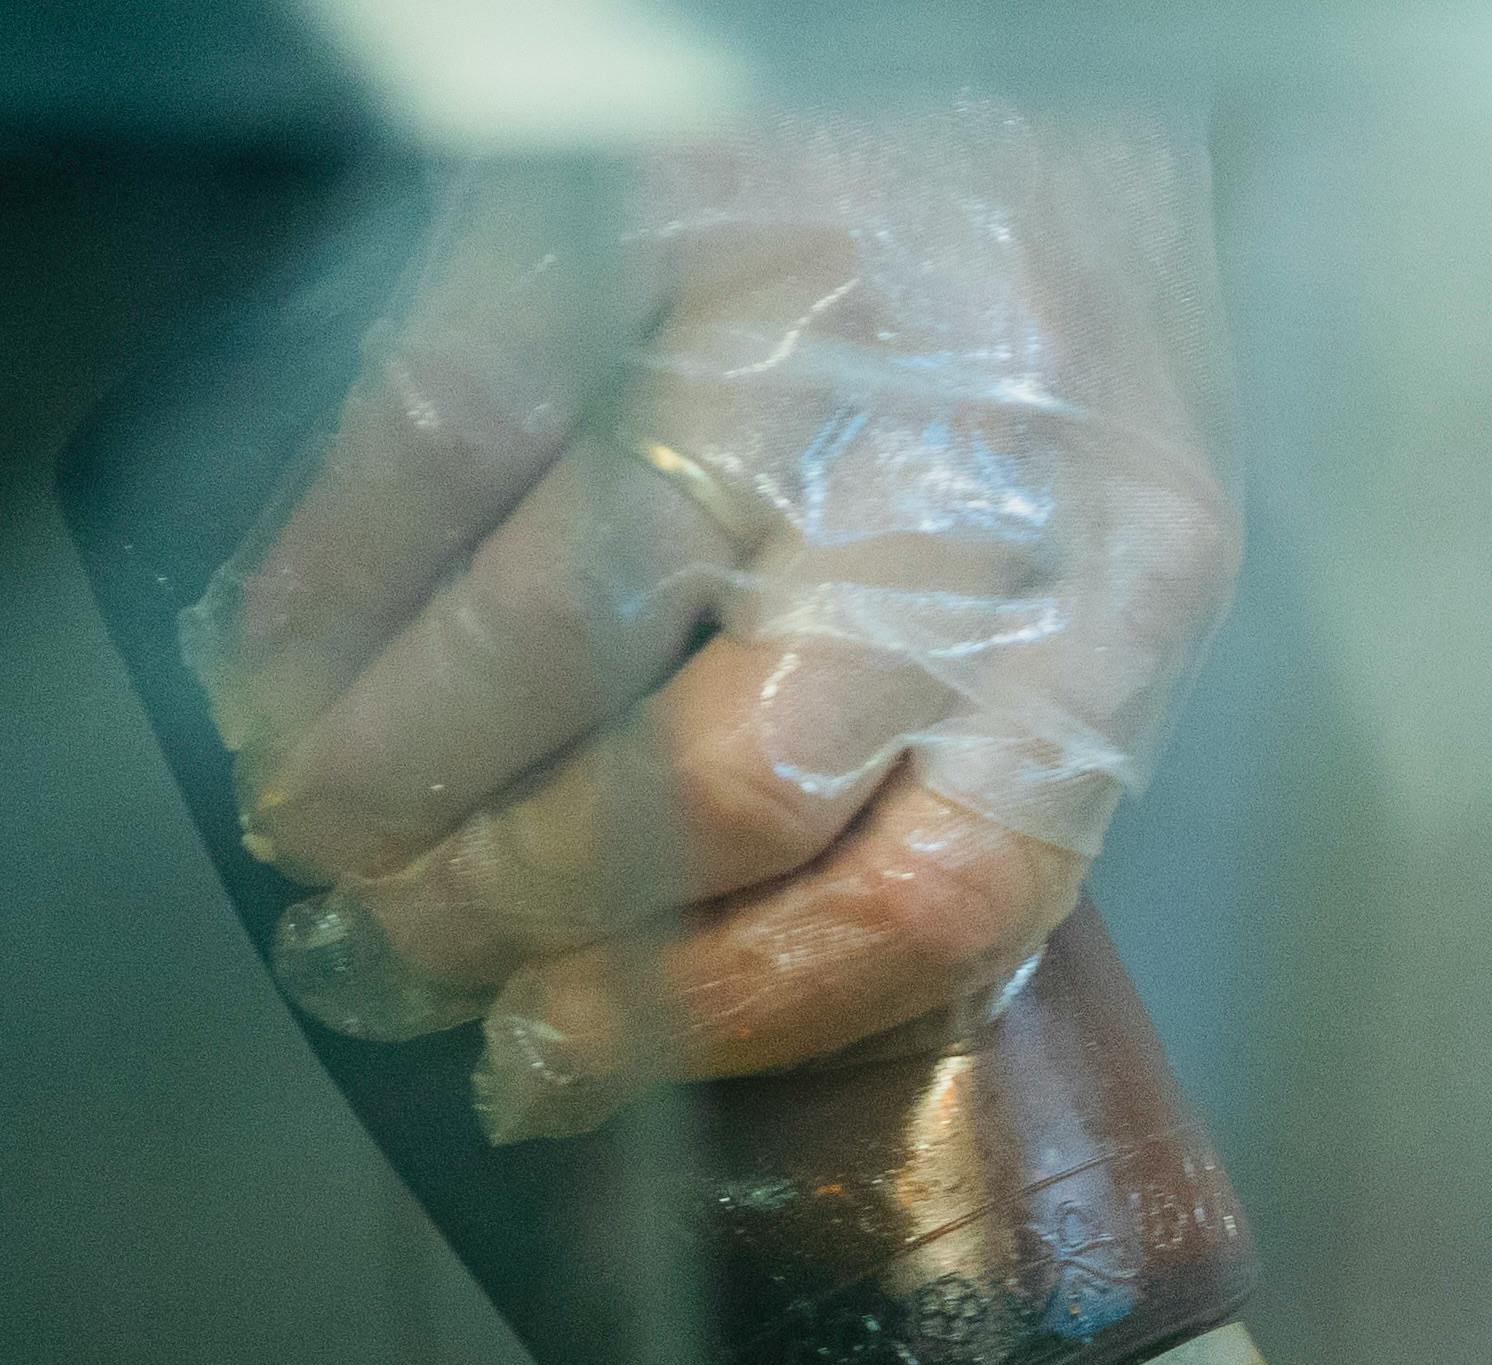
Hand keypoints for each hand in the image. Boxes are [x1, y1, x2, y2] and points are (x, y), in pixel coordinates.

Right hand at [190, 108, 1238, 1137]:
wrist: (1028, 100)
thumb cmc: (1043, 388)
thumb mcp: (1083, 592)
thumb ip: (953, 776)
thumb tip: (673, 1006)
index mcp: (1136, 597)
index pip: (941, 888)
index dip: (729, 1011)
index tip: (565, 1063)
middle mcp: (997, 463)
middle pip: (736, 777)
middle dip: (530, 907)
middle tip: (415, 947)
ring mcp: (821, 327)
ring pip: (568, 614)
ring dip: (403, 765)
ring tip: (329, 836)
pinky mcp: (658, 210)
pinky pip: (449, 425)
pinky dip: (332, 577)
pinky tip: (283, 664)